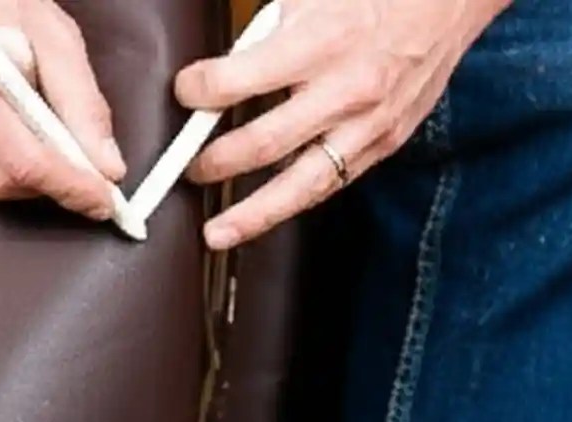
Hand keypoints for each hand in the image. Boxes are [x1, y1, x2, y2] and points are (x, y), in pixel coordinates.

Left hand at [175, 0, 510, 248]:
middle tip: (189, 170)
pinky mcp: (386, 143)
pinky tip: (267, 214)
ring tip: (218, 234)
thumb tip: (217, 74)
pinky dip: (295, 200)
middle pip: (262, 145)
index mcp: (320, 42)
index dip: (198, 91)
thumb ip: (262, 36)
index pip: (236, 82)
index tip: (185, 91)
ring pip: (300, 186)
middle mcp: (346, 89)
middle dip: (214, 163)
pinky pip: (331, 182)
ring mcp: (369, 124)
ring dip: (252, 215)